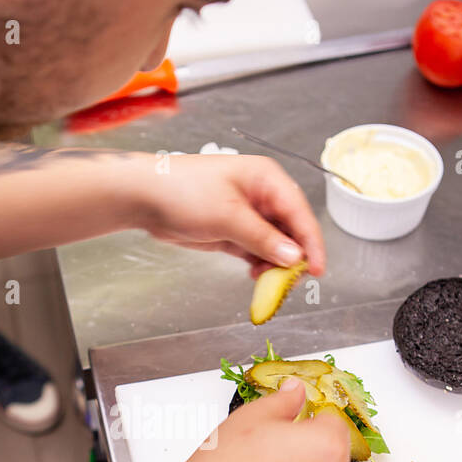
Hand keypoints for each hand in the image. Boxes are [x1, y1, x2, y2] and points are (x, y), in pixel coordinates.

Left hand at [136, 153, 324, 277]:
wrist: (145, 197)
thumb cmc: (184, 191)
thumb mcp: (229, 216)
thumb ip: (263, 238)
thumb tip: (294, 256)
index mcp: (266, 180)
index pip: (300, 213)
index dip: (312, 242)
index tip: (317, 269)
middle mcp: (261, 196)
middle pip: (291, 230)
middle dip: (293, 256)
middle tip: (290, 282)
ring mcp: (247, 215)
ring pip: (274, 244)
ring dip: (275, 264)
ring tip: (268, 282)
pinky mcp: (232, 231)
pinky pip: (256, 251)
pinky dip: (259, 264)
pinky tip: (256, 276)